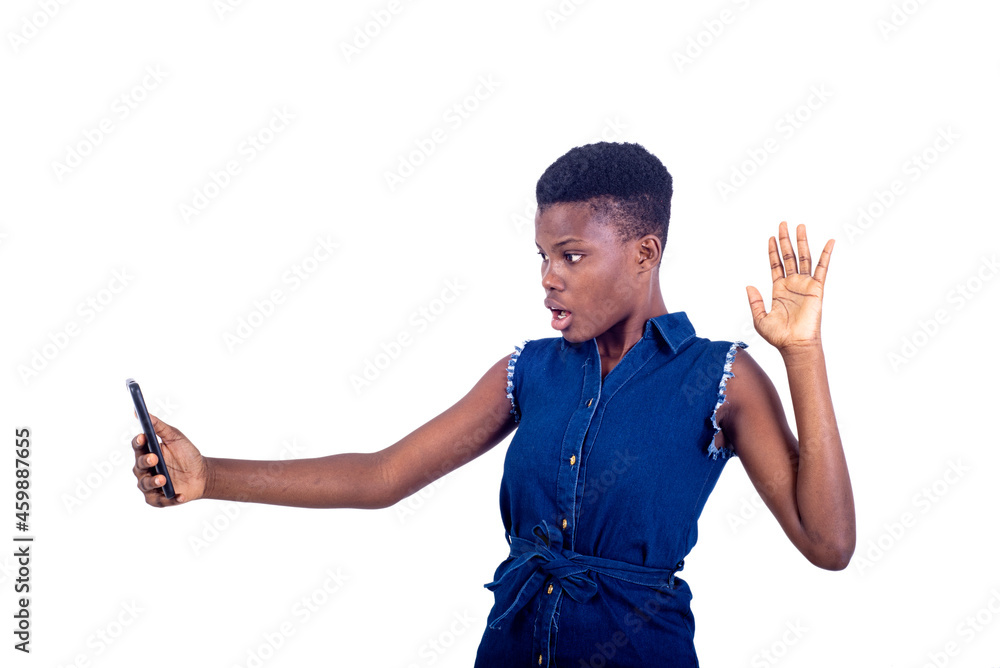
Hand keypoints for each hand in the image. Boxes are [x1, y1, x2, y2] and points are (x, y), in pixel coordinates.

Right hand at [131, 414, 208, 506]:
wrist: (203, 474)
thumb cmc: (187, 454)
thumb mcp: (176, 437)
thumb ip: (160, 427)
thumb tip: (143, 413)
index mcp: (148, 452)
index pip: (138, 447)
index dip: (138, 442)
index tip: (143, 437)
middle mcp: (146, 469)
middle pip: (138, 466)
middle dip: (145, 462)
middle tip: (154, 458)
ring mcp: (151, 485)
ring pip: (144, 484)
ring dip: (153, 481)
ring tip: (163, 478)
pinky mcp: (159, 499)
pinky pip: (160, 501)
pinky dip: (170, 499)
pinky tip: (180, 495)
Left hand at [746, 221, 832, 352]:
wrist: (795, 344)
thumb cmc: (778, 335)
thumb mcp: (760, 318)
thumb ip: (755, 301)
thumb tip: (749, 286)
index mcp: (779, 289)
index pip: (776, 264)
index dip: (772, 251)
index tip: (771, 237)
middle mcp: (792, 284)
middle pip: (789, 256)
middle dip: (785, 240)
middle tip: (783, 224)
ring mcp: (805, 285)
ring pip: (804, 257)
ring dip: (801, 242)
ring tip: (800, 226)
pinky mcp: (817, 288)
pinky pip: (822, 268)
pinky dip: (826, 254)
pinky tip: (829, 241)